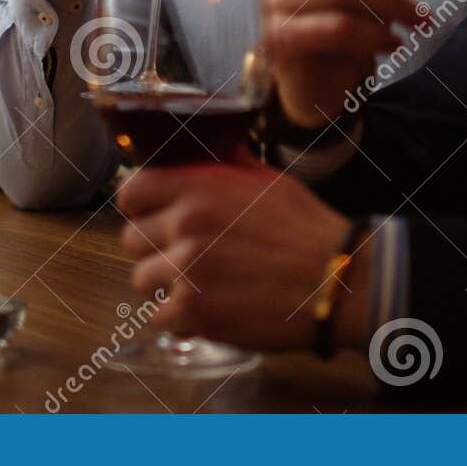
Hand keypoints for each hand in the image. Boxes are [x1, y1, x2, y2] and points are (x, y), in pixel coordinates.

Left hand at [115, 157, 370, 350]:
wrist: (336, 278)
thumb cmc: (306, 228)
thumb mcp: (266, 179)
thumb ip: (227, 164)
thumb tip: (208, 147)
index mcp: (197, 188)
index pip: (130, 191)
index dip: (139, 204)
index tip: (151, 214)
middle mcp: (185, 225)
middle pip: (131, 238)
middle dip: (153, 246)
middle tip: (181, 253)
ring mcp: (186, 271)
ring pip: (141, 279)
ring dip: (164, 284)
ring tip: (196, 284)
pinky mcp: (194, 313)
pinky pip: (157, 317)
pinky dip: (177, 318)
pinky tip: (203, 310)